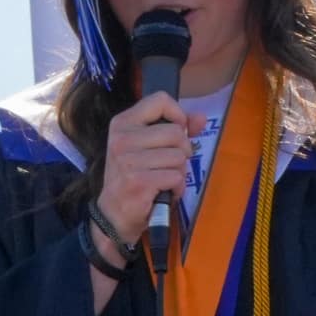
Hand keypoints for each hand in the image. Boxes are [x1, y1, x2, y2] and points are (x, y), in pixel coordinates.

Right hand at [96, 92, 207, 249]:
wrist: (114, 215)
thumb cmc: (134, 178)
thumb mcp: (148, 148)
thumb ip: (176, 129)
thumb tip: (201, 118)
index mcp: (122, 123)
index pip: (160, 100)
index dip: (178, 115)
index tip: (177, 132)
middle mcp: (122, 139)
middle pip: (176, 132)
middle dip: (182, 151)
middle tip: (169, 164)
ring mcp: (129, 161)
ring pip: (179, 157)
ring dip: (179, 172)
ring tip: (163, 180)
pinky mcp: (139, 182)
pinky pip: (176, 177)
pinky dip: (177, 188)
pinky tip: (164, 192)